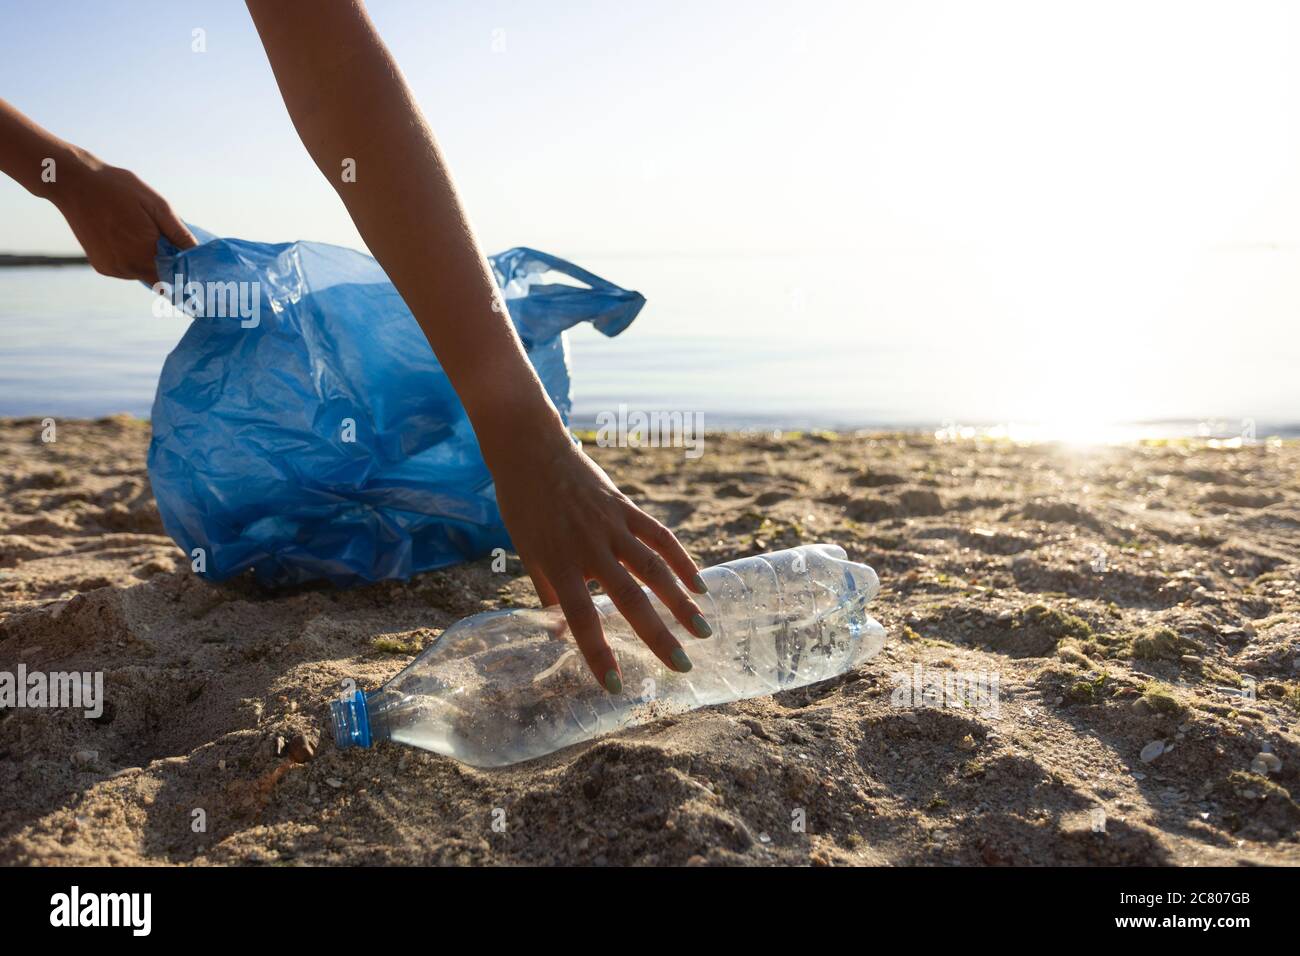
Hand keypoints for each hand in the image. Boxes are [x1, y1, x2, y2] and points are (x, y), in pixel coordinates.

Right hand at [52, 153, 195, 282]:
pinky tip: (126, 236)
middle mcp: (126, 268)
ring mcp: (112, 269)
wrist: (73, 182)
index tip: (192, 263)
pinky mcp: (101, 266)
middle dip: (168, 263)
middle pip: (160, 277)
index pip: (175, 279)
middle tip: (167, 240)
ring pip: (143, 273)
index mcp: (143, 254)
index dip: (185, 272)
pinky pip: (127, 269)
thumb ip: (179, 233)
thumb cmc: (117, 188)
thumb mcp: (156, 205)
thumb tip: (197, 252)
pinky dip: (133, 258)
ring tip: (142, 232)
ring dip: (149, 260)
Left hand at [491, 433, 711, 692]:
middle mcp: (588, 545)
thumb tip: (561, 636)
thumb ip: (549, 594)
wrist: (530, 450)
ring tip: (703, 630)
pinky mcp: (626, 507)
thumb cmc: (524, 507)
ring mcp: (611, 524)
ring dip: (681, 601)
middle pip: (628, 597)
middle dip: (657, 635)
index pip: (580, 617)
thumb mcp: (528, 554)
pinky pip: (660, 537)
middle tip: (682, 667)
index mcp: (558, 562)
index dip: (598, 654)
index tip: (617, 686)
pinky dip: (682, 560)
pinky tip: (699, 585)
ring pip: (653, 568)